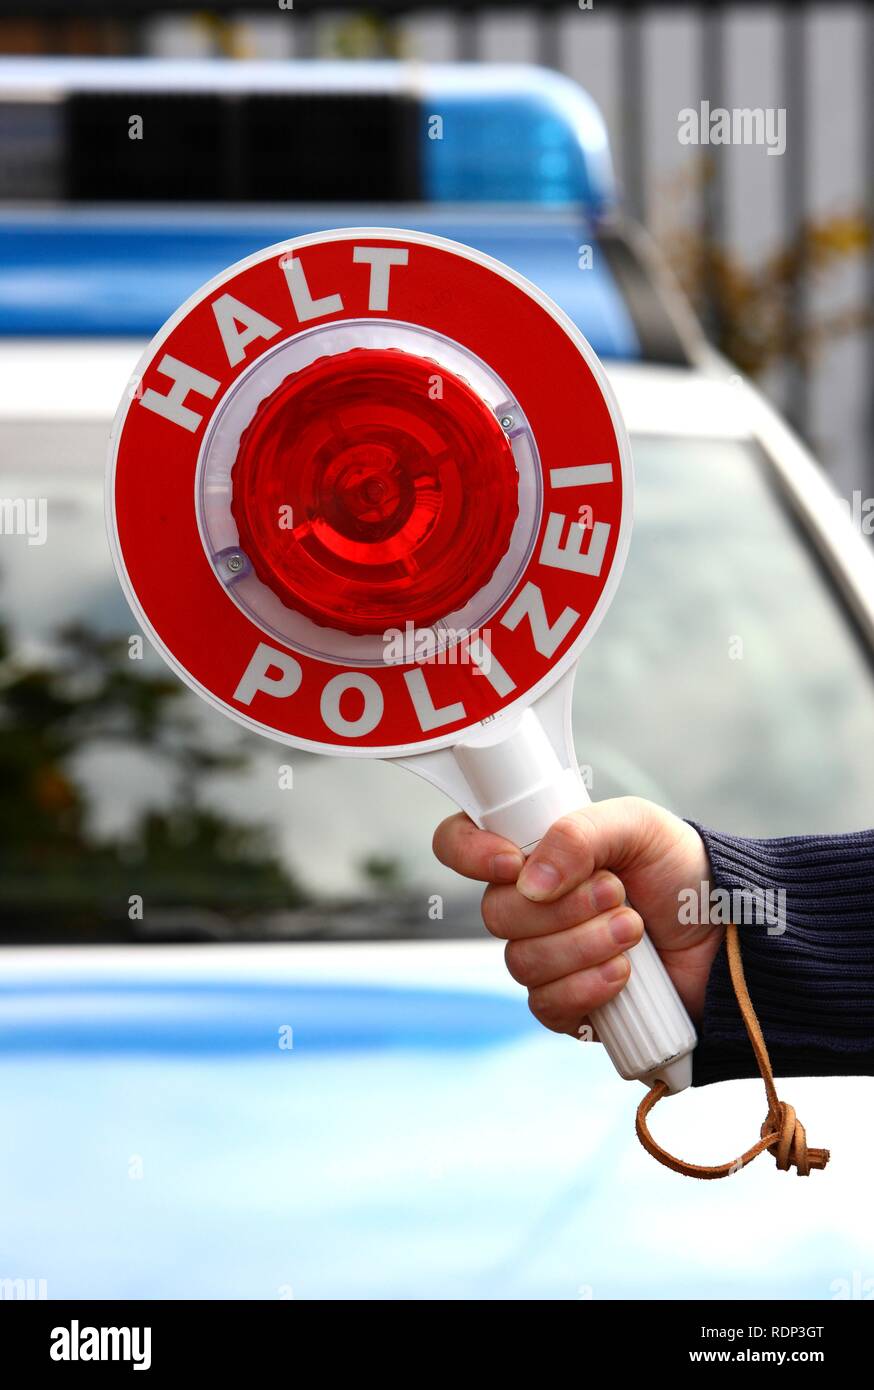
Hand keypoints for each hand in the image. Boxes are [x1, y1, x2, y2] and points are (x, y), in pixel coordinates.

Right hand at [433, 796, 721, 1036]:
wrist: (730, 936)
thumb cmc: (683, 871)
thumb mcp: (638, 825)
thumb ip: (581, 833)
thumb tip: (529, 880)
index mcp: (534, 850)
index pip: (460, 844)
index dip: (470, 854)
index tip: (512, 862)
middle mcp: (529, 904)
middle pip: (494, 913)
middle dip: (561, 907)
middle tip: (617, 892)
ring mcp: (545, 956)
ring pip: (521, 962)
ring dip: (583, 945)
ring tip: (634, 929)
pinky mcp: (568, 1005)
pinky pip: (545, 1005)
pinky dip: (586, 988)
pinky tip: (623, 975)